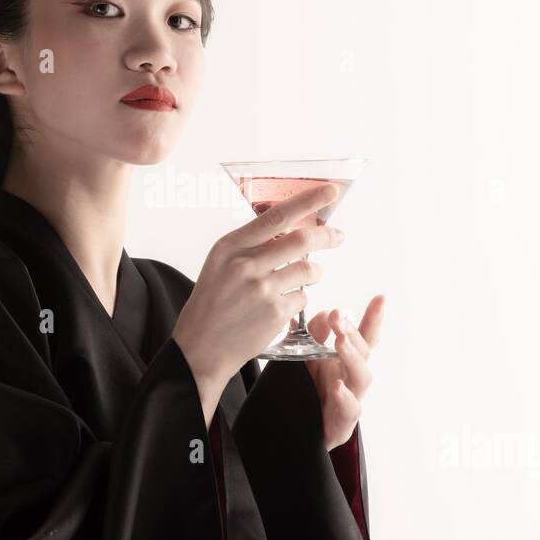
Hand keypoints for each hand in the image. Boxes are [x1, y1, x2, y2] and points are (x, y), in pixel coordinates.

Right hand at [173, 182, 346, 421]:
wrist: (200, 348)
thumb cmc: (212, 304)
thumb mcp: (221, 265)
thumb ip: (251, 246)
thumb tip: (291, 229)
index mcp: (230, 247)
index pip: (276, 215)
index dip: (308, 201)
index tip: (330, 191)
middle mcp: (245, 265)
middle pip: (301, 240)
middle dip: (327, 236)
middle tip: (338, 236)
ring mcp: (261, 290)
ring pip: (308, 270)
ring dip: (312, 274)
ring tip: (298, 282)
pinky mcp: (275, 313)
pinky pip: (303, 298)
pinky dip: (298, 300)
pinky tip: (280, 307)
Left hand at [304, 295, 384, 450]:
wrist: (294, 432)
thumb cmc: (307, 393)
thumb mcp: (305, 359)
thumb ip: (312, 336)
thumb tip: (324, 313)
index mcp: (345, 360)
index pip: (364, 336)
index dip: (373, 318)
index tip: (380, 298)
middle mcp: (352, 377)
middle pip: (363, 352)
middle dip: (352, 332)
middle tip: (339, 316)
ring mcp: (351, 399)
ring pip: (362, 377)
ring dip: (352, 357)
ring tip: (340, 342)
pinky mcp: (343, 422)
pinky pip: (351, 409)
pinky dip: (346, 397)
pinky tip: (338, 386)